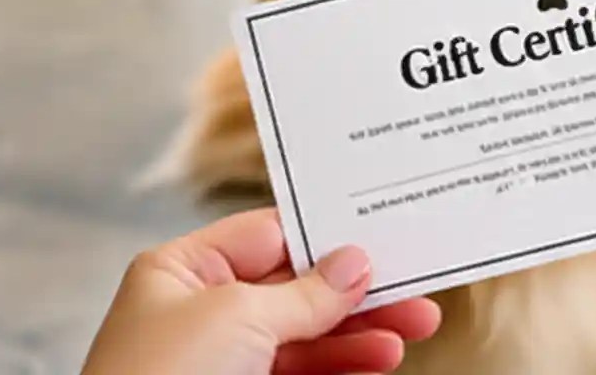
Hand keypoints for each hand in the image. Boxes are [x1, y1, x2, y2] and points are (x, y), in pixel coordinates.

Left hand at [81, 209, 440, 374]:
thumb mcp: (239, 316)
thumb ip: (305, 291)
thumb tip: (353, 263)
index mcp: (182, 271)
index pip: (267, 235)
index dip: (323, 235)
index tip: (379, 234)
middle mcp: (201, 312)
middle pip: (296, 287)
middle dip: (357, 289)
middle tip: (413, 286)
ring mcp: (224, 359)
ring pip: (308, 335)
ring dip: (362, 331)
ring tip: (413, 326)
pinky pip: (305, 372)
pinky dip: (344, 364)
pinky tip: (381, 358)